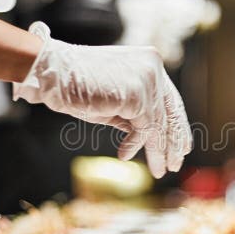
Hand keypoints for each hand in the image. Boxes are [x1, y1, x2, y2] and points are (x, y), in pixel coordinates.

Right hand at [13, 22, 191, 177]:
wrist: (51, 72)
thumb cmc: (76, 86)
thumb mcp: (114, 101)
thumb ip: (134, 114)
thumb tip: (150, 136)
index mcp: (150, 62)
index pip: (171, 99)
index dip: (177, 125)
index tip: (183, 147)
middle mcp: (154, 67)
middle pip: (170, 112)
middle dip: (173, 142)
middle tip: (175, 165)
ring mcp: (148, 79)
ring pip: (159, 123)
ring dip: (158, 151)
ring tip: (159, 171)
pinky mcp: (138, 94)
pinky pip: (145, 127)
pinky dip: (136, 144)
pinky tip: (123, 155)